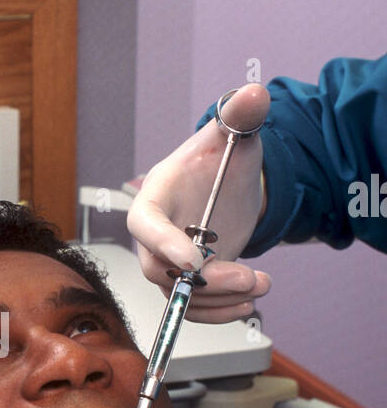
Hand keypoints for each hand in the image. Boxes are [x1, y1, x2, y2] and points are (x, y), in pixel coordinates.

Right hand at [127, 83, 272, 321]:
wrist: (233, 185)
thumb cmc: (224, 157)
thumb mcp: (234, 134)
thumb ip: (240, 115)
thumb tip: (254, 94)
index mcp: (155, 197)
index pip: (145, 224)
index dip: (164, 244)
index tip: (195, 260)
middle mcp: (155, 235)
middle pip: (159, 270)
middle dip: (203, 281)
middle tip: (247, 277)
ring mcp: (169, 261)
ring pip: (180, 295)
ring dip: (221, 299)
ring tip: (262, 284)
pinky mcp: (190, 281)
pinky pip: (195, 307)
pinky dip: (220, 312)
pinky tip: (248, 304)